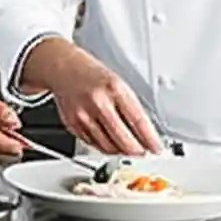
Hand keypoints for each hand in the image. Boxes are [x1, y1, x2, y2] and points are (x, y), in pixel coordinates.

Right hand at [22, 38, 161, 155]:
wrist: (63, 68)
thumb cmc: (92, 75)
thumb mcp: (117, 84)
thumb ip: (130, 107)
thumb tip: (144, 132)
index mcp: (114, 88)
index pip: (138, 121)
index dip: (150, 139)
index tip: (156, 148)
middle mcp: (98, 102)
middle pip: (123, 139)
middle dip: (137, 151)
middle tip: (143, 152)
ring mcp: (83, 114)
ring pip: (108, 147)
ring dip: (121, 151)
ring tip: (127, 149)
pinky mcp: (72, 124)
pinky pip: (93, 144)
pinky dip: (104, 147)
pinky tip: (110, 142)